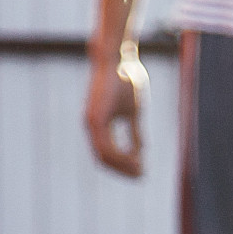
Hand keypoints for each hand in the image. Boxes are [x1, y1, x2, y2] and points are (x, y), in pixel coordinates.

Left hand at [86, 45, 149, 176]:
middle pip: (104, 159)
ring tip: (141, 170)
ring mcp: (91, 122)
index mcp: (99, 124)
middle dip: (123, 170)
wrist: (117, 57)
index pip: (107, 153)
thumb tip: (141, 150)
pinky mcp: (96, 118)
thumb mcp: (134, 110)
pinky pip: (106, 146)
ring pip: (104, 156)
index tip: (140, 171)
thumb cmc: (126, 78)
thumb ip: (134, 131)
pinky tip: (136, 159)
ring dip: (123, 166)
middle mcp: (91, 125)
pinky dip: (121, 156)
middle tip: (141, 176)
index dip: (123, 165)